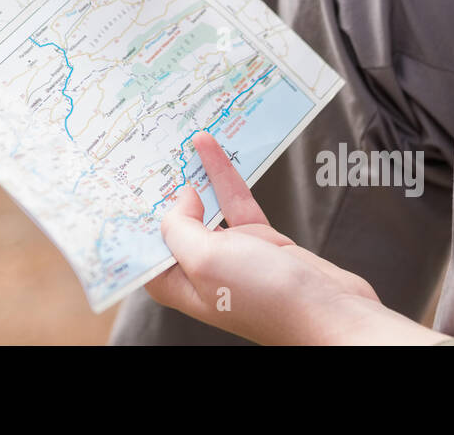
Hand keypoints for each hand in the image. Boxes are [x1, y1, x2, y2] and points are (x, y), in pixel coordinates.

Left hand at [145, 131, 448, 344]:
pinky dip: (225, 176)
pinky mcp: (263, 241)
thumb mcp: (205, 259)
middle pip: (174, 225)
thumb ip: (180, 228)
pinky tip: (211, 149)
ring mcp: (235, 255)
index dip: (133, 222)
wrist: (331, 312)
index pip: (145, 252)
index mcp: (181, 285)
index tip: (122, 186)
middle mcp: (203, 270)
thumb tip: (179, 200)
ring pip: (207, 208)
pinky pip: (237, 202)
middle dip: (160, 192)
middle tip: (144, 153)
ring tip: (175, 142)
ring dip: (193, 177)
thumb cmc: (264, 295)